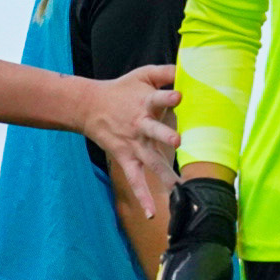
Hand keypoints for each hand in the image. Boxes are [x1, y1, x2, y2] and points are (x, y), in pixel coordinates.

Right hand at [81, 64, 180, 217]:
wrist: (89, 107)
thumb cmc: (123, 90)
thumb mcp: (143, 74)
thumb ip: (166, 72)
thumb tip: (189, 66)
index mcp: (145, 103)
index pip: (158, 98)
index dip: (168, 98)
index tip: (178, 96)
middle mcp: (140, 125)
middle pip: (154, 131)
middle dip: (165, 136)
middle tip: (177, 142)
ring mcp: (133, 145)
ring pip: (150, 160)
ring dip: (164, 174)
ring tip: (180, 188)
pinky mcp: (126, 159)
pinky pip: (135, 180)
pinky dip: (143, 197)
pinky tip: (152, 214)